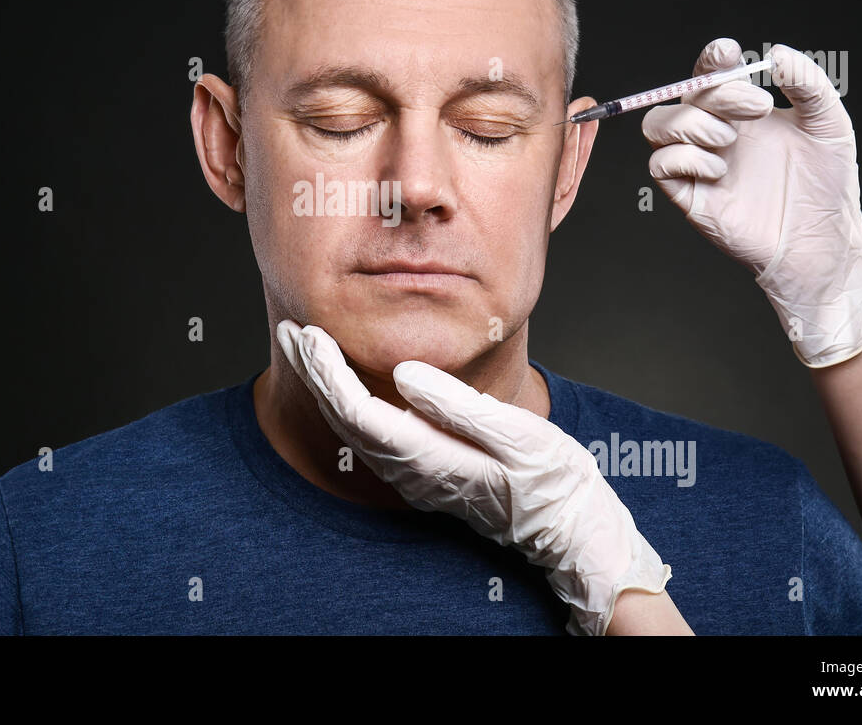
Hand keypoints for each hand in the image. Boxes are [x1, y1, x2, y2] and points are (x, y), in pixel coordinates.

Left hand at [276, 320, 671, 635]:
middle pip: (344, 421)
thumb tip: (404, 372)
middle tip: (291, 329)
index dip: (329, 372)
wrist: (571, 531)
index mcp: (429, 459)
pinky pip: (371, 436)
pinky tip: (345, 381)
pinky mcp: (425, 473)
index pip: (357, 413)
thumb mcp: (516, 434)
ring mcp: (415, 478)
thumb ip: (457, 404)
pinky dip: (348, 401)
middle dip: (315, 373)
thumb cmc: (552, 482)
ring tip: (308, 346)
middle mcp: (412, 474)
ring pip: (353, 429)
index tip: (311, 334)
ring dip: (327, 385)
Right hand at [642, 38, 861, 367]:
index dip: (709, 59)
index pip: (710, 75)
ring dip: (688, 123)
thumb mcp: (829, 124)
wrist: (822, 241)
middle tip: (758, 107)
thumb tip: (776, 53)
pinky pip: (659, 166)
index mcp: (742, 113)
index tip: (727, 53)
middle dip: (716, 93)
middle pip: (683, 96)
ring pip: (656, 125)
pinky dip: (683, 158)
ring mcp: (699, 164)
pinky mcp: (690, 196)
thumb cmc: (825, 186)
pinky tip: (719, 170)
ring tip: (729, 139)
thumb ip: (807, 84)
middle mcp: (716, 134)